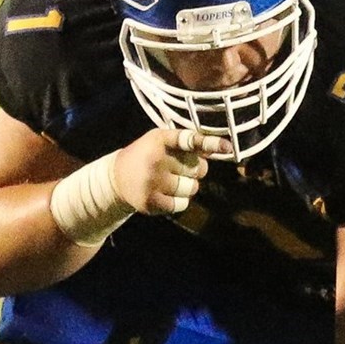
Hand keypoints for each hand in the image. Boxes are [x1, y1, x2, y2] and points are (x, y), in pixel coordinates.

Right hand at [111, 128, 229, 214]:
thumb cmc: (148, 156)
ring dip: (188, 188)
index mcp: (160, 139)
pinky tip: (165, 194)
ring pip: (192, 188)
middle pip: (198, 169)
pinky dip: (179, 202)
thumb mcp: (161, 141)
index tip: (228, 147)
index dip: (210, 143)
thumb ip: (187, 143)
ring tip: (170, 182)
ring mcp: (152, 181)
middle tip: (177, 168)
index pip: (189, 139)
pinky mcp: (150, 201)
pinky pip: (182, 204)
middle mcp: (156, 158)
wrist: (116, 177)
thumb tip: (223, 149)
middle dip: (194, 170)